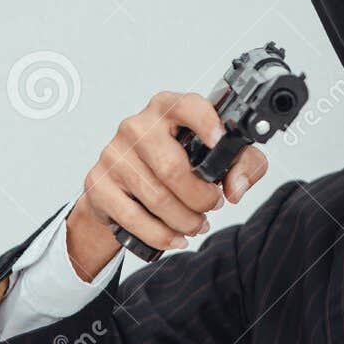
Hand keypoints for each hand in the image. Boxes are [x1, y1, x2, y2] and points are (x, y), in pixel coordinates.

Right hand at [65, 90, 268, 279]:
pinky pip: (134, 219)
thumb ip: (244, 164)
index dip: (206, 123)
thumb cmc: (175, 164)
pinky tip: (175, 237)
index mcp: (168, 108)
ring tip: (196, 223)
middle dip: (201, 198)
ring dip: (185, 221)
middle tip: (212, 205)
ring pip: (157, 199)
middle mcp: (138, 127)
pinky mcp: (99, 184)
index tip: (220, 142)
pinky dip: (161, 235)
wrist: (125, 187)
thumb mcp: (218, 157)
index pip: (188, 106)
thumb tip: (236, 188)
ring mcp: (114, 155)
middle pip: (173, 169)